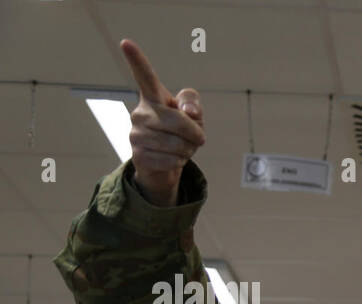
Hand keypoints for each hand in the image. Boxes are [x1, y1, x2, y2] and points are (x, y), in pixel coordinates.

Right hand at [120, 39, 204, 206]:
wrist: (166, 162)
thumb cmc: (181, 132)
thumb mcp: (194, 115)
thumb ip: (192, 104)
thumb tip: (186, 112)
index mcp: (153, 97)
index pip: (145, 76)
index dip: (137, 60)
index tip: (126, 42)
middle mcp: (140, 112)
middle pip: (178, 122)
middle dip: (195, 134)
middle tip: (196, 138)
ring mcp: (136, 134)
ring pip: (176, 144)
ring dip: (188, 150)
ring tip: (181, 148)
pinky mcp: (138, 155)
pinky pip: (171, 161)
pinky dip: (179, 163)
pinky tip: (171, 159)